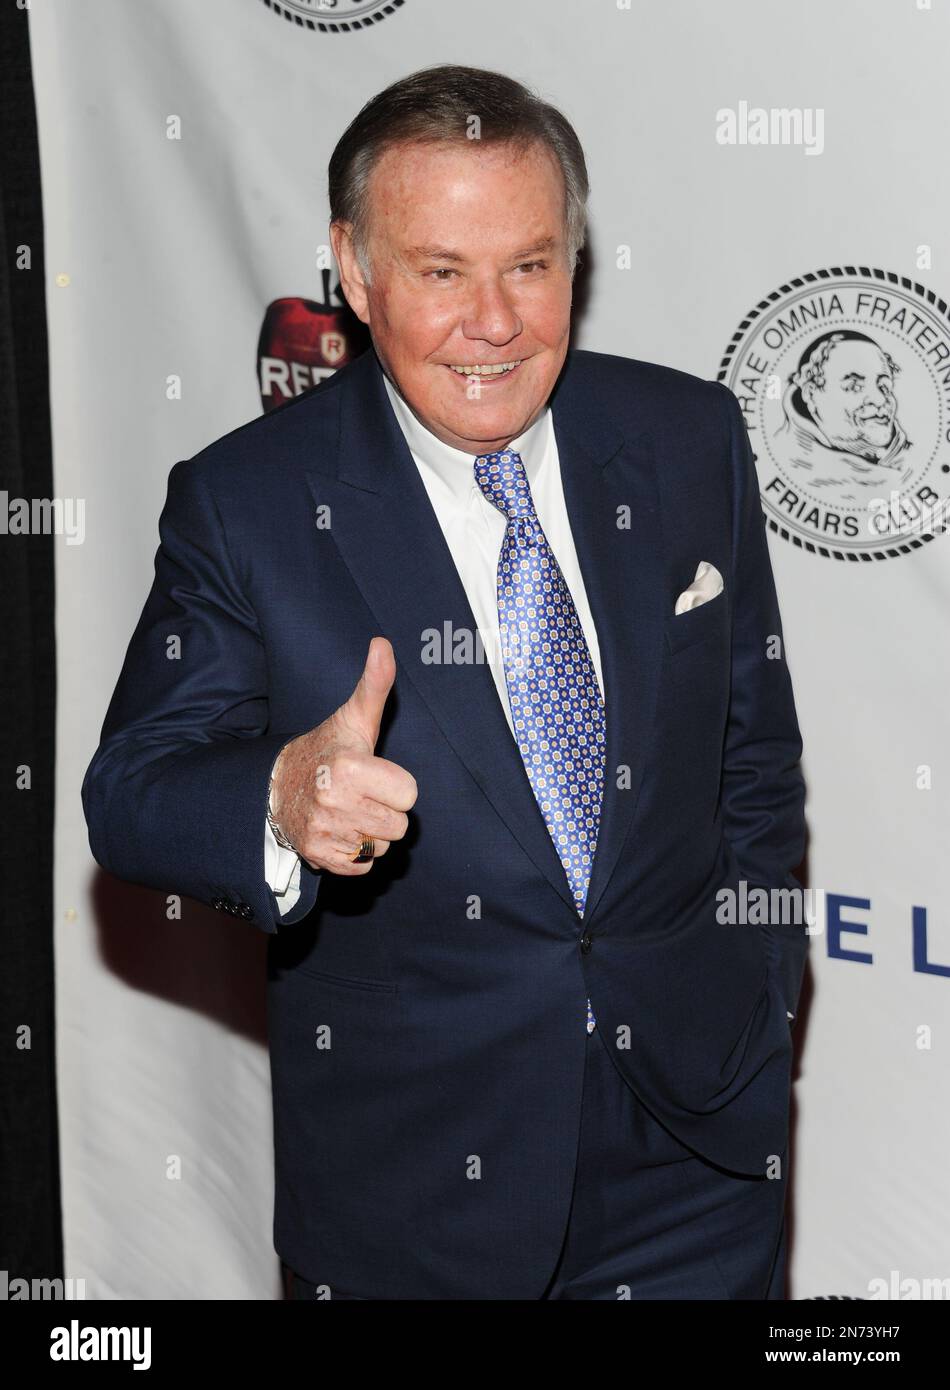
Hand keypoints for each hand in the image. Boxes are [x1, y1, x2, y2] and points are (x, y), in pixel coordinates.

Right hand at [269, 637, 416, 875]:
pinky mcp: (317, 857)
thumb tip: (382, 644)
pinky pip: (362, 866)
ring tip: (349, 810)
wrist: (277, 785)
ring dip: (370, 832)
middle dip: (385, 811)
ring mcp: (324, 832)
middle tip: (361, 794)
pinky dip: (355, 852)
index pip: (409, 795)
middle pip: (399, 826)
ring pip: (381, 846)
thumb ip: (374, 685)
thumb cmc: (326, 749)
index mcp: (350, 767)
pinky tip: (340, 830)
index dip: (396, 785)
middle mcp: (335, 802)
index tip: (373, 774)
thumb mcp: (353, 718)